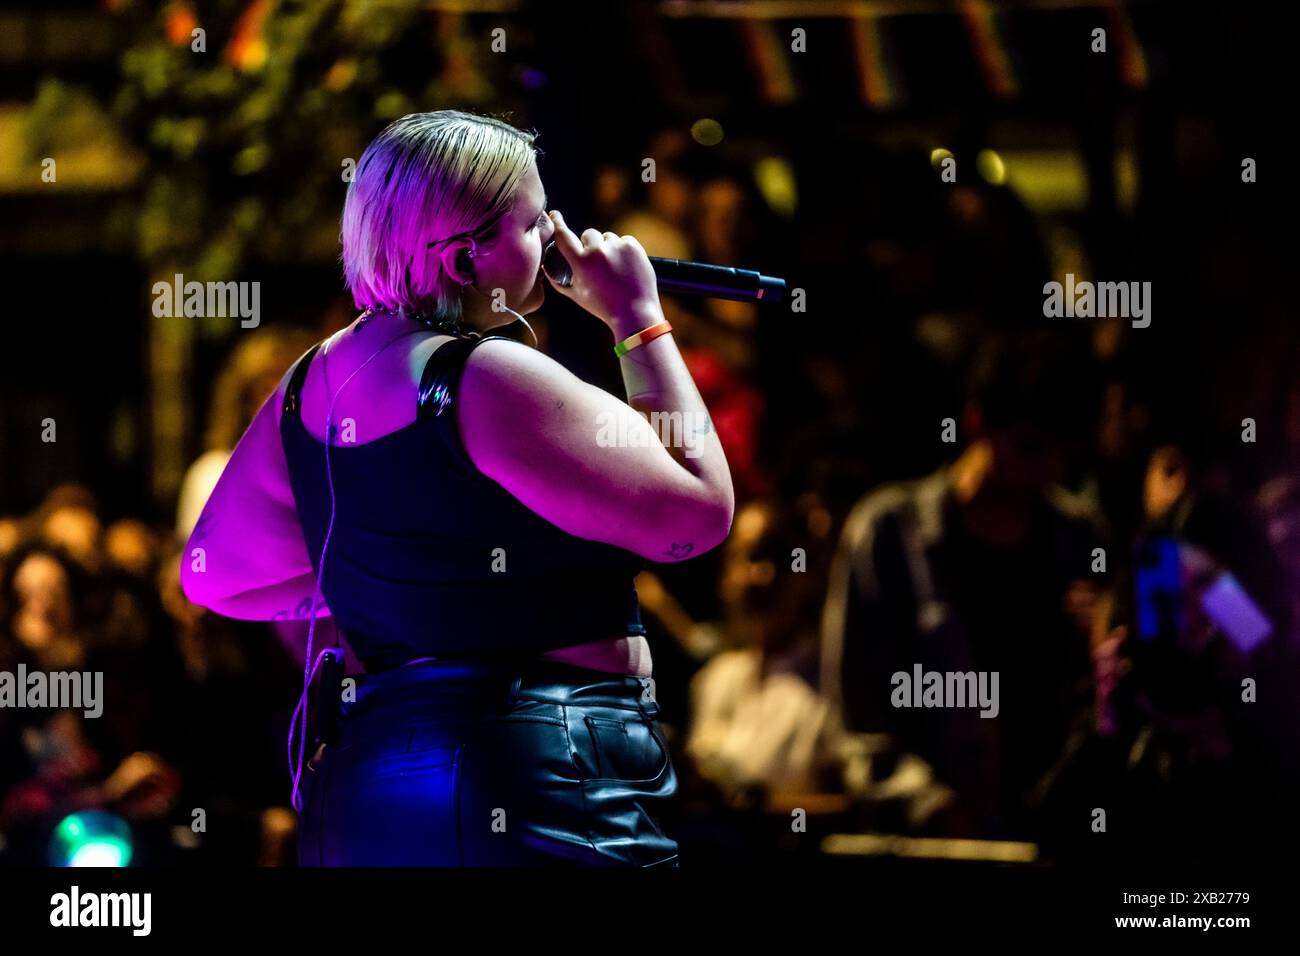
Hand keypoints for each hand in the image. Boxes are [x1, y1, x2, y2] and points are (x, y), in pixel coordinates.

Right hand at [543, 211, 661, 335]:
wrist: (635, 313)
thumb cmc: (603, 307)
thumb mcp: (576, 296)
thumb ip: (558, 281)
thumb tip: (546, 270)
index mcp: (580, 263)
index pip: (563, 235)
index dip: (557, 222)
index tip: (555, 214)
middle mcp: (597, 251)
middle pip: (589, 234)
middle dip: (591, 245)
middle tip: (598, 265)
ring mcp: (617, 247)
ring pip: (608, 237)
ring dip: (608, 248)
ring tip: (614, 269)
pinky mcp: (633, 246)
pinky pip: (624, 240)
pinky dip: (624, 250)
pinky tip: (626, 266)